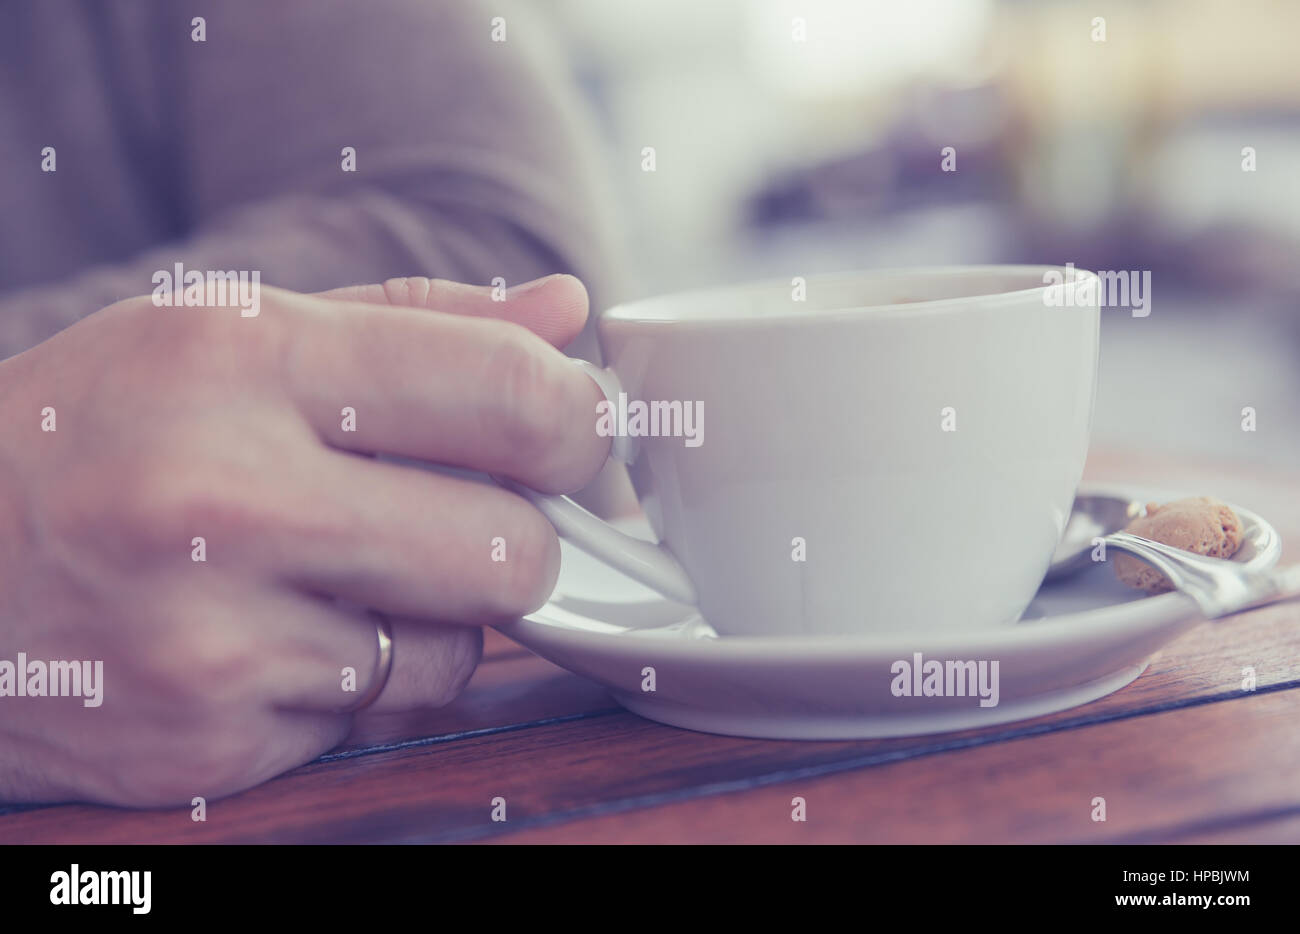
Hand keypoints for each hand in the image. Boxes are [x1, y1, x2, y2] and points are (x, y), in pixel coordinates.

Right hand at [0, 274, 607, 805]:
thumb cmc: (94, 430)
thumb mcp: (229, 331)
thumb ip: (417, 319)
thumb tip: (568, 318)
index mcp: (239, 360)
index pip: (509, 397)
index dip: (578, 421)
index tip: (574, 432)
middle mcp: (224, 500)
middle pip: (511, 548)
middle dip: (519, 533)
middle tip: (470, 509)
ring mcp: (211, 641)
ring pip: (457, 649)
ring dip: (432, 613)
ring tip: (331, 569)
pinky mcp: (208, 743)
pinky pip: (378, 715)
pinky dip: (360, 677)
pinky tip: (275, 634)